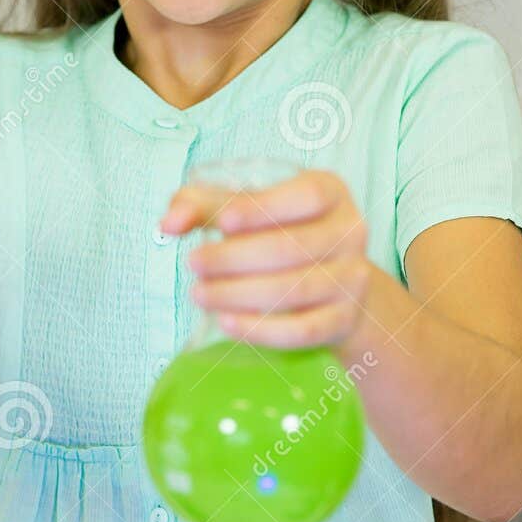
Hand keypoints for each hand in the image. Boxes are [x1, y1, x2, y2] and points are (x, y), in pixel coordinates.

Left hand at [158, 169, 371, 349]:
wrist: (332, 285)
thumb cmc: (279, 234)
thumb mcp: (246, 209)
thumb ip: (204, 206)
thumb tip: (169, 222)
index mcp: (331, 192)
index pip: (305, 196)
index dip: (264, 209)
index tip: (223, 223)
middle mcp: (351, 232)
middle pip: (292, 247)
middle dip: (234, 258)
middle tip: (193, 264)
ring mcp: (353, 278)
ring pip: (295, 290)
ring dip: (239, 294)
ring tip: (200, 294)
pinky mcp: (345, 319)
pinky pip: (304, 329)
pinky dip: (263, 329)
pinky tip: (228, 323)